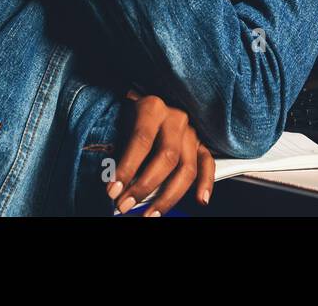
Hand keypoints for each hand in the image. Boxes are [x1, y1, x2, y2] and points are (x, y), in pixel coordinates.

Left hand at [106, 89, 215, 215]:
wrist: (142, 102)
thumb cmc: (126, 116)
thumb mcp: (117, 122)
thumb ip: (115, 147)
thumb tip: (109, 181)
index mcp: (152, 108)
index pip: (141, 140)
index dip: (126, 168)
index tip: (112, 190)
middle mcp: (174, 118)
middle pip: (167, 157)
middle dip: (144, 186)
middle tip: (124, 205)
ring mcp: (190, 132)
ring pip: (187, 168)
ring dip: (168, 196)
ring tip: (150, 215)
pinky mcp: (200, 144)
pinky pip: (207, 164)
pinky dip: (206, 183)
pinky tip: (200, 200)